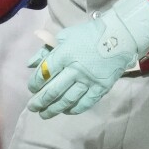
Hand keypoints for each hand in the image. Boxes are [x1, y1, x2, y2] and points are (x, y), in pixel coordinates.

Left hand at [27, 0, 148, 117]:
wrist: (119, 36)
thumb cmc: (89, 34)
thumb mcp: (65, 36)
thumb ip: (46, 50)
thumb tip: (30, 64)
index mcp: (64, 54)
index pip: (44, 73)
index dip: (35, 83)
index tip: (32, 88)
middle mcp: (74, 69)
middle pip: (53, 90)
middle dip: (40, 101)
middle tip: (32, 108)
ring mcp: (88, 80)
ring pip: (67, 99)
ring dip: (54, 109)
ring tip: (44, 114)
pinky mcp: (101, 87)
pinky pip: (85, 103)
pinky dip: (74, 109)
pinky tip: (66, 111)